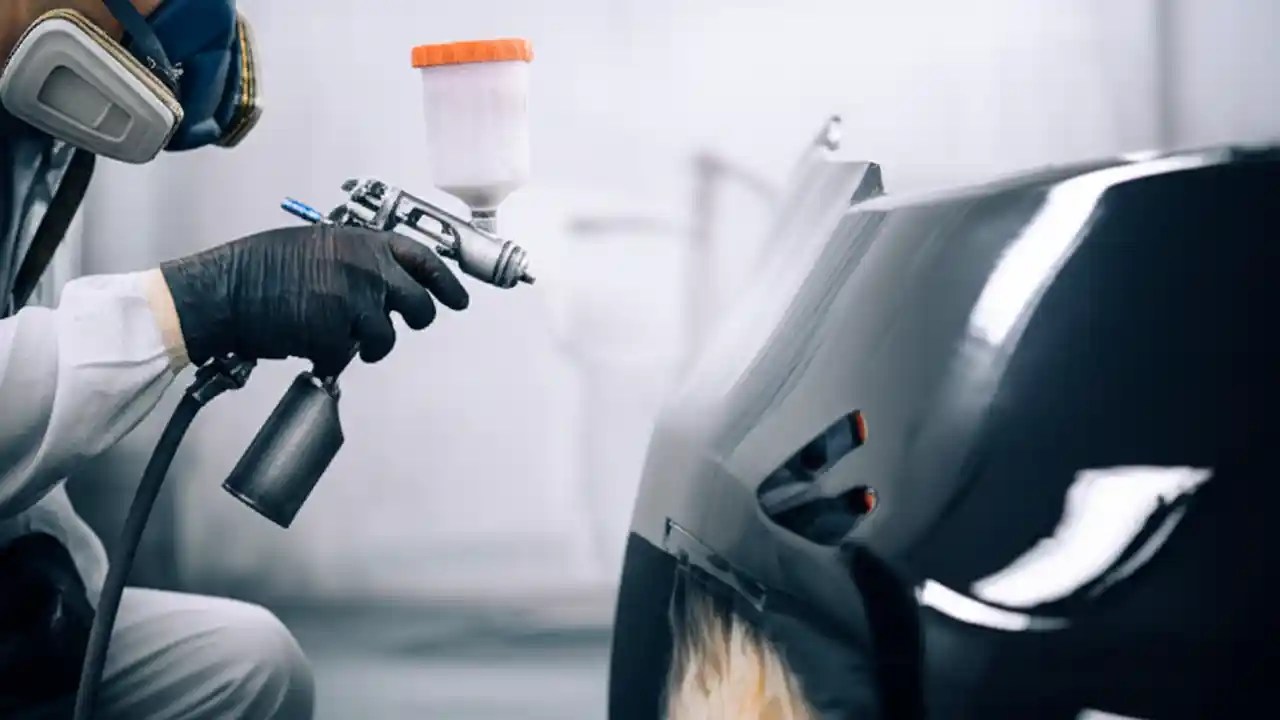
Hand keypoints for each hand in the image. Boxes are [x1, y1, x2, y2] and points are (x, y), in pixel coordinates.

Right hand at [159, 225, 468, 375]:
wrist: (221, 291)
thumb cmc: (256, 267)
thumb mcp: (314, 244)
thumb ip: (352, 258)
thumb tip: (378, 279)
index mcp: (361, 242)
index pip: (423, 259)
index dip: (446, 281)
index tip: (459, 297)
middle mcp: (364, 268)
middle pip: (419, 304)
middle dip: (415, 319)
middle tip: (404, 325)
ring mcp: (352, 301)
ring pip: (387, 337)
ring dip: (371, 345)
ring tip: (347, 341)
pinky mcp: (336, 334)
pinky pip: (348, 357)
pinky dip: (331, 358)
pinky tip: (311, 347)